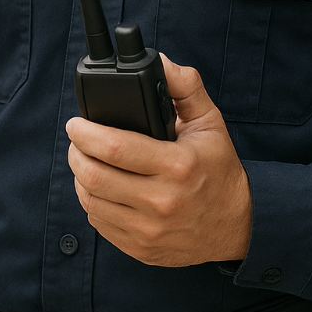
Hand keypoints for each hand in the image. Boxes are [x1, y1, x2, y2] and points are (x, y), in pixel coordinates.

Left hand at [66, 56, 251, 266]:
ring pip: (91, 200)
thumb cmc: (219, 169)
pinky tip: (100, 187)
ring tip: (86, 160)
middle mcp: (161, 201)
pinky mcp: (140, 248)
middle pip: (94, 175)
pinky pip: (99, 222)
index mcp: (177, 166)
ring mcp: (148, 230)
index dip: (86, 132)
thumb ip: (184, 86)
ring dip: (80, 176)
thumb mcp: (210, 121)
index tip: (76, 123)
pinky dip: (92, 200)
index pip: (115, 147)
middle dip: (76, 152)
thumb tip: (159, 63)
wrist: (235, 226)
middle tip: (77, 140)